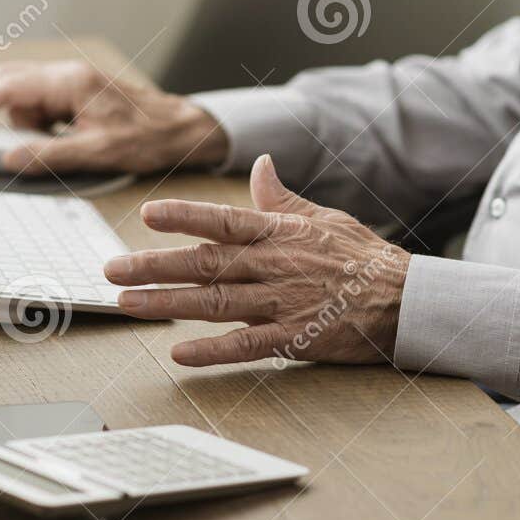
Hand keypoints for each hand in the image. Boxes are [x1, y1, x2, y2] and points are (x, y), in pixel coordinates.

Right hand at [0, 60, 227, 175]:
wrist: (182, 129)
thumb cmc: (149, 137)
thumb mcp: (100, 153)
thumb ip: (51, 154)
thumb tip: (10, 157)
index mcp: (71, 82)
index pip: (10, 86)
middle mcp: (66, 74)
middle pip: (5, 80)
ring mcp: (69, 81)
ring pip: (21, 95)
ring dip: (16, 122)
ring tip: (37, 149)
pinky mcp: (72, 94)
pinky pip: (37, 104)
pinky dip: (31, 123)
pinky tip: (46, 142)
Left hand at [105, 155, 410, 366]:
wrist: (407, 301)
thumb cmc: (363, 258)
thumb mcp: (324, 218)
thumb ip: (282, 199)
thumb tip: (259, 166)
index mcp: (280, 234)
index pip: (224, 220)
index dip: (185, 217)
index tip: (147, 214)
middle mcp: (276, 266)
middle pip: (207, 263)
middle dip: (155, 267)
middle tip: (112, 270)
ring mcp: (284, 304)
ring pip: (216, 303)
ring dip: (168, 305)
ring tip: (128, 305)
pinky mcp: (295, 338)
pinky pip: (247, 346)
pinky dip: (212, 351)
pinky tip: (179, 353)